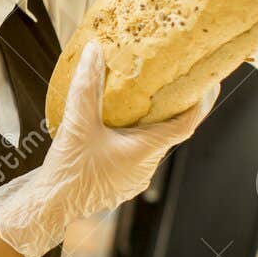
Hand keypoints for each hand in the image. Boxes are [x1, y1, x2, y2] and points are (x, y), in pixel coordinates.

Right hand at [0, 44, 214, 256]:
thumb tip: (96, 51)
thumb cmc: (68, 169)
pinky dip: (133, 139)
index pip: (185, 125)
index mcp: (145, 152)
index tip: (208, 85)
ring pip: (149, 146)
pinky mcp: (119, 184)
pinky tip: (114, 128)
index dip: (200, 104)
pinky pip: (134, 157)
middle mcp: (145, 168)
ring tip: (140, 102)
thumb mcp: (77, 122)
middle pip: (168, 133)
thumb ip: (87, 85)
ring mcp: (133, 179)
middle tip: (169, 84)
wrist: (50, 206)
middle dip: (170, 110)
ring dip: (148, 126)